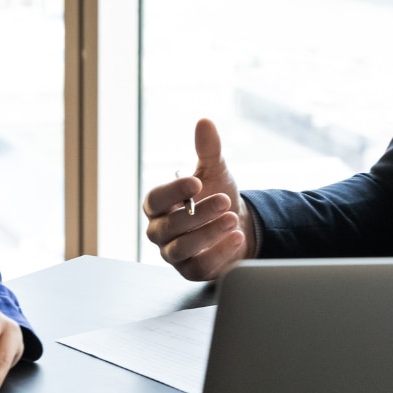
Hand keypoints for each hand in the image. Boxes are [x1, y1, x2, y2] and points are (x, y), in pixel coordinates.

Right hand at [143, 118, 253, 280]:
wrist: (237, 225)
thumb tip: (205, 122)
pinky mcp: (190, 270)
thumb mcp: (215, 171)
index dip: (173, 192)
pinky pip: (198, 266)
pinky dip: (218, 253)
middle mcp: (160, 230)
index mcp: (159, 205)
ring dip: (208, 233)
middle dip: (197, 214)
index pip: (155, 199)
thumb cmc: (217, 196)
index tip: (196, 183)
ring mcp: (173, 253)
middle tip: (224, 200)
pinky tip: (236, 238)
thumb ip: (208, 149)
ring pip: (181, 248)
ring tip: (231, 219)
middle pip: (167, 226)